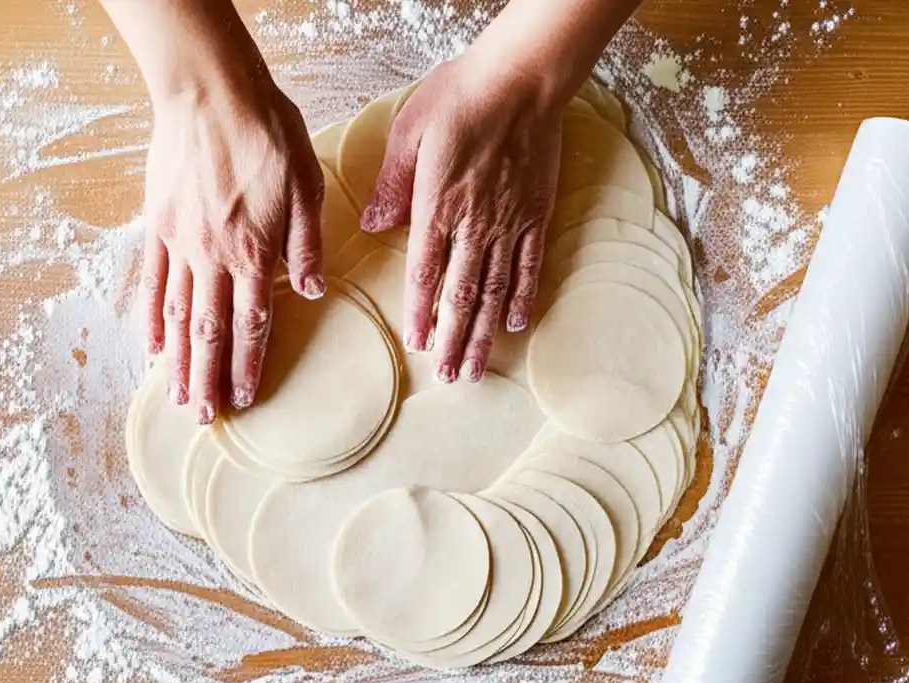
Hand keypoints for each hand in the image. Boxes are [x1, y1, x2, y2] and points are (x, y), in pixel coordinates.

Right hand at [143, 84, 324, 423]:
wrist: (210, 93)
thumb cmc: (267, 132)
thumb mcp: (307, 184)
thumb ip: (306, 243)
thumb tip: (310, 290)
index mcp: (254, 251)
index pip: (252, 323)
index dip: (248, 365)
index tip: (243, 398)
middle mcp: (213, 256)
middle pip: (210, 332)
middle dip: (208, 379)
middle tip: (205, 418)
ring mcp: (180, 243)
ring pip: (179, 314)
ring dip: (178, 360)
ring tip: (177, 396)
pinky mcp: (158, 224)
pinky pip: (153, 280)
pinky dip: (151, 316)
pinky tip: (151, 344)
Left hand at [359, 57, 562, 383]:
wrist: (524, 79)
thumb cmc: (463, 96)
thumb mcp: (410, 132)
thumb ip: (392, 185)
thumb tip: (372, 223)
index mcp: (438, 205)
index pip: (426, 272)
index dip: (422, 312)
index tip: (418, 344)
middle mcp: (476, 223)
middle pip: (463, 294)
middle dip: (454, 339)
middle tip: (449, 377)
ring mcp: (510, 222)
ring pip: (495, 290)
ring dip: (484, 332)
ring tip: (476, 368)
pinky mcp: (536, 213)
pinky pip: (530, 265)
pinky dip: (523, 297)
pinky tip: (516, 324)